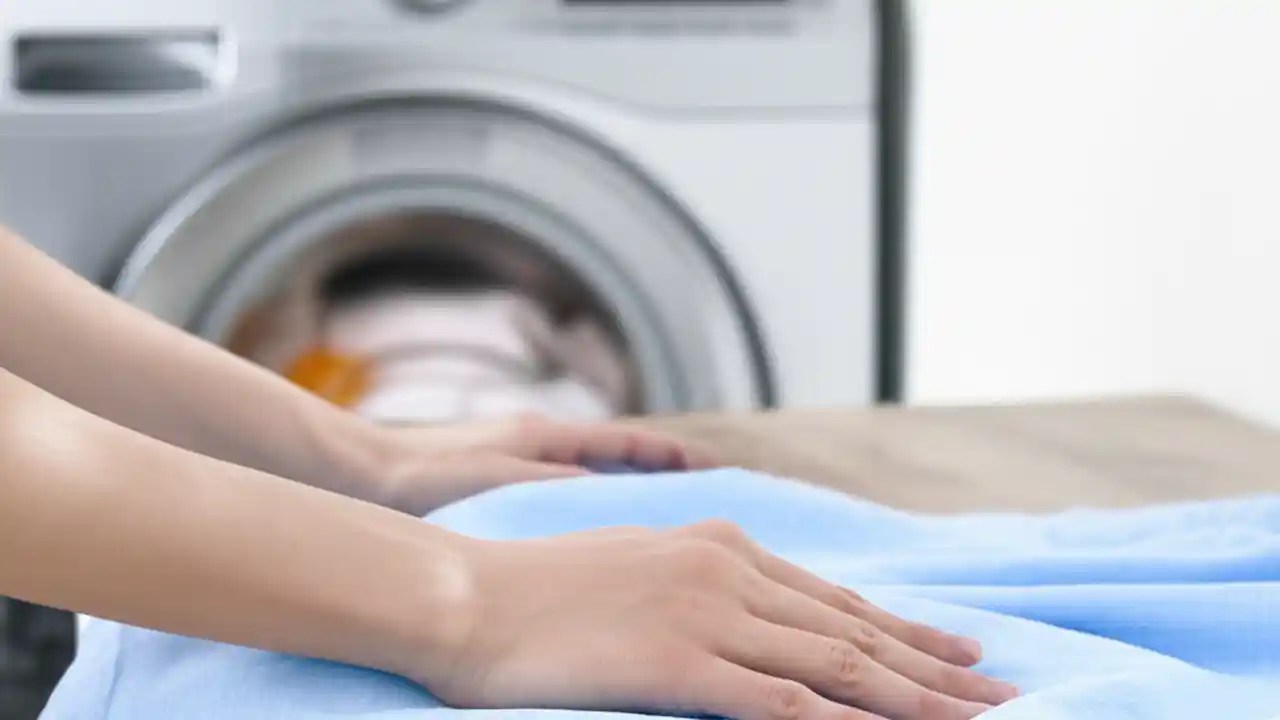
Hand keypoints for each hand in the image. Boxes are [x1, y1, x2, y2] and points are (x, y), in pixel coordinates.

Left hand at [374, 414, 717, 515]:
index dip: (673, 455)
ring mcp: (519, 469)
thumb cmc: (431, 476)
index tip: (713, 467)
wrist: (366, 481)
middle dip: (657, 476)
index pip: (629, 442)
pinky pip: (558, 504)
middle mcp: (539, 448)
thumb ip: (567, 480)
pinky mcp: (498, 494)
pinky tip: (594, 546)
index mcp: (547, 436)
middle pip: (616, 460)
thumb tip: (623, 488)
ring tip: (660, 527)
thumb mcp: (510, 477)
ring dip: (621, 497)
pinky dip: (583, 516)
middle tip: (701, 498)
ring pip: (588, 484)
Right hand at [412, 520, 1018, 719]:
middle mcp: (726, 569)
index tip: (960, 652)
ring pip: (833, 664)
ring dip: (914, 698)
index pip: (835, 598)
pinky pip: (777, 702)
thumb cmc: (538, 589)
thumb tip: (752, 613)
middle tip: (1003, 691)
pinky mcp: (676, 660)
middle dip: (933, 667)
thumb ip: (702, 584)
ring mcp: (704, 612)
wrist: (463, 594)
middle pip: (852, 629)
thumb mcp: (637, 565)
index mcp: (719, 543)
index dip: (905, 630)